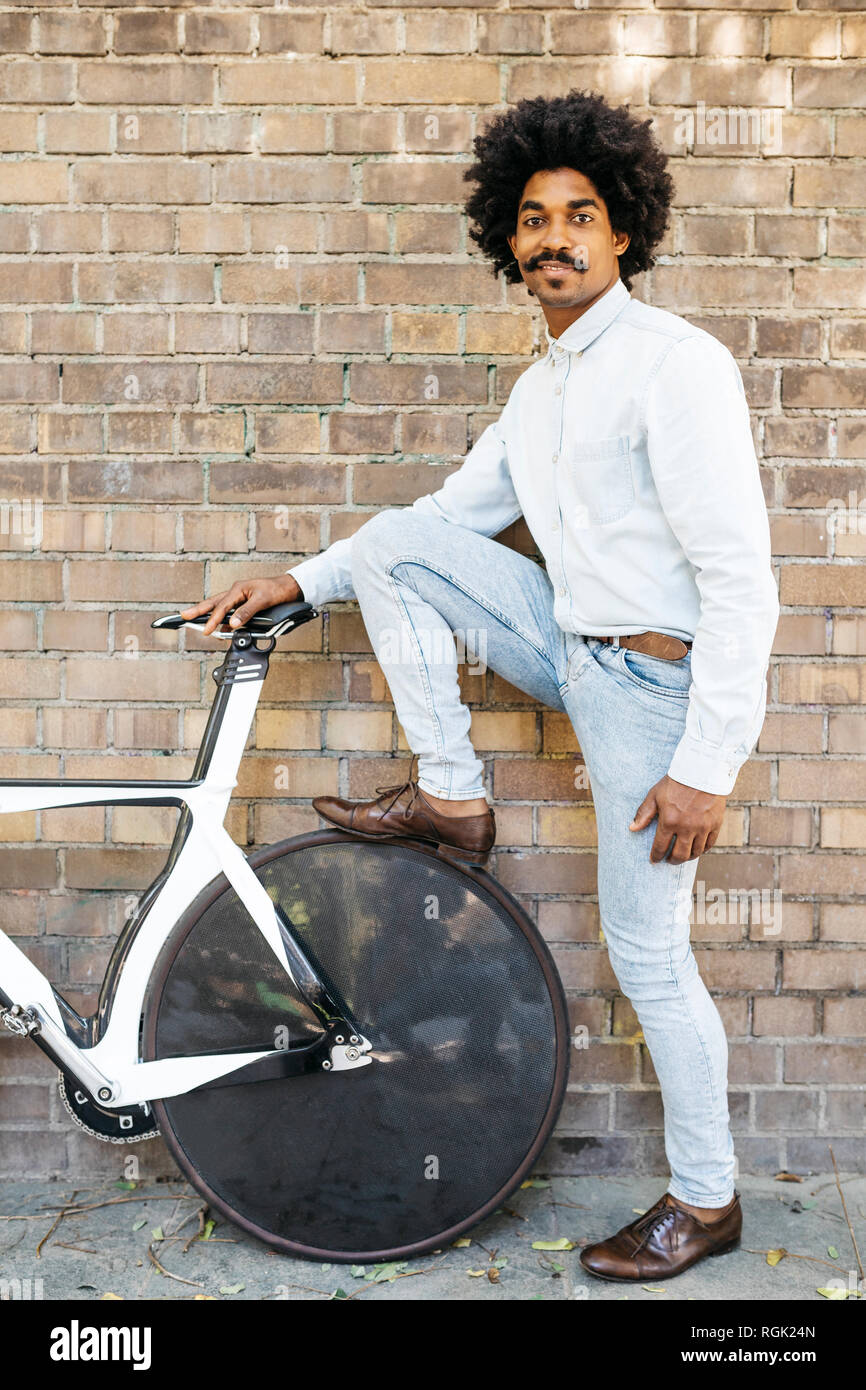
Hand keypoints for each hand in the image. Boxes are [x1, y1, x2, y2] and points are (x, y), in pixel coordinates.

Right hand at [180, 575, 301, 636]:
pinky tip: (220, 628)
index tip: (207, 630)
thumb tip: (232, 623)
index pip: (221, 607)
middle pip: (213, 603)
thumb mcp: (263, 601)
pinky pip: (229, 612)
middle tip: (184, 616)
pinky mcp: (244, 604)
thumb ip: (247, 612)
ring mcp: (239, 598)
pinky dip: (222, 620)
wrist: (290, 588)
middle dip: (198, 610)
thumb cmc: (277, 591)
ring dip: (208, 614)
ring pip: (219, 606)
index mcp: (238, 589)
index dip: (213, 620)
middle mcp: (236, 592)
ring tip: (195, 621)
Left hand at [628, 775, 725, 863]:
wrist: (702, 771)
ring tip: (682, 855)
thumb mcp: (655, 795)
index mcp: (669, 821)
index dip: (656, 856)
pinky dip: (702, 850)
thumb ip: (644, 813)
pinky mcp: (715, 824)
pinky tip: (697, 849)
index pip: (660, 847)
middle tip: (669, 860)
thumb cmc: (676, 782)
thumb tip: (632, 828)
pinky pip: (709, 845)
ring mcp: (702, 827)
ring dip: (687, 857)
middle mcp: (686, 828)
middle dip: (672, 861)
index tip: (654, 860)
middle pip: (679, 855)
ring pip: (695, 853)